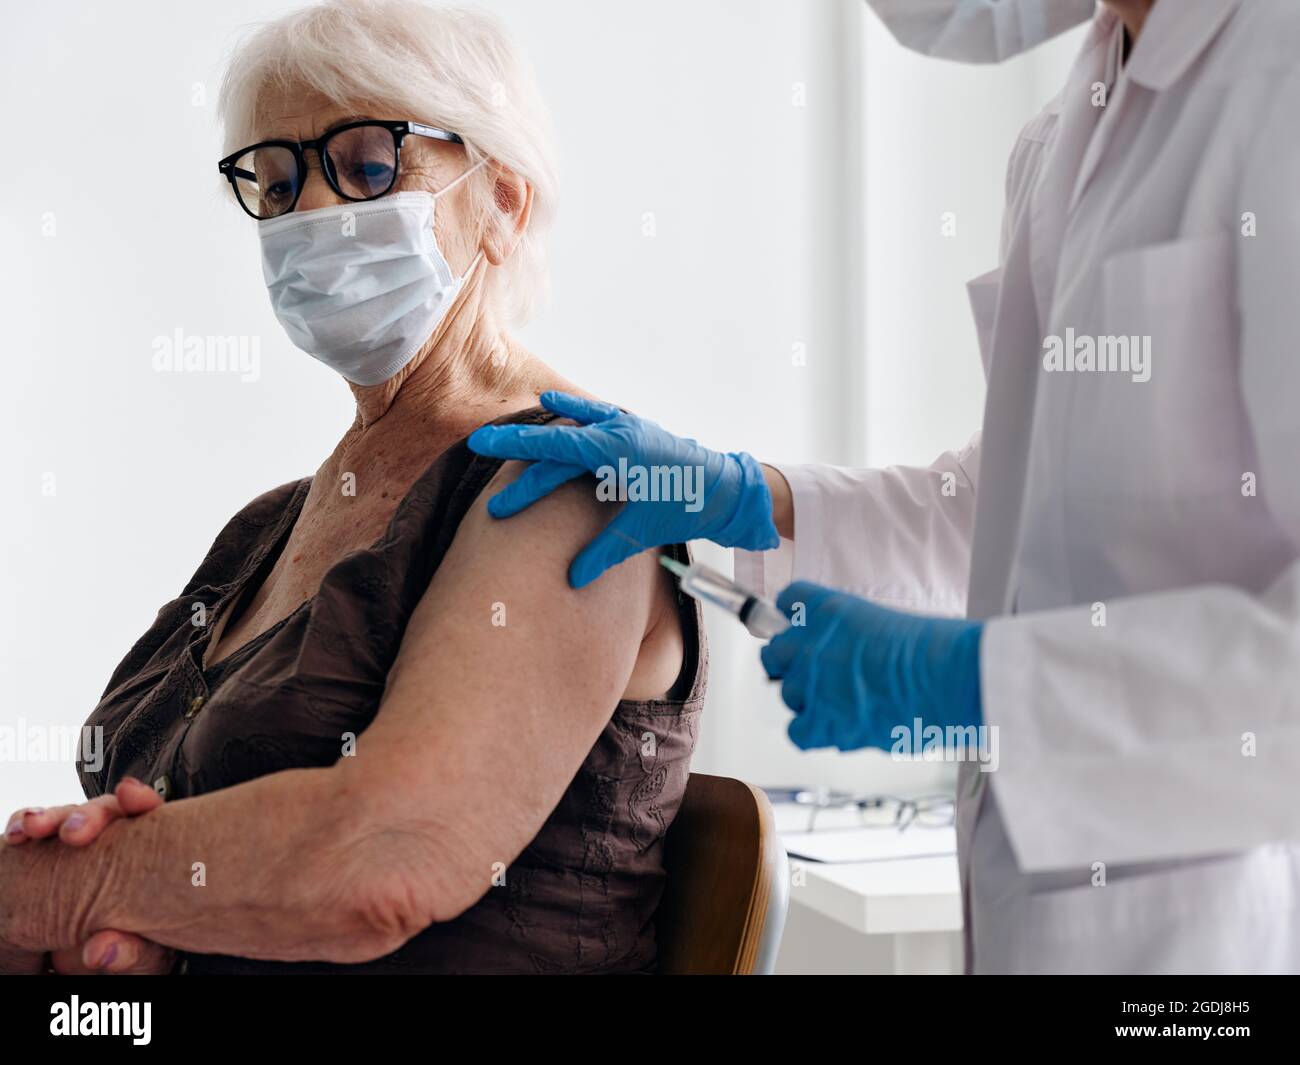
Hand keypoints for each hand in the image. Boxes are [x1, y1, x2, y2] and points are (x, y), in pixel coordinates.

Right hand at [4, 778, 174, 973]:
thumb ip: (132, 955)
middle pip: (107, 812)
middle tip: (73, 833)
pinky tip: (17, 838)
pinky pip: (33, 836)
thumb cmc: (130, 954)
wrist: (87, 964)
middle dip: (89, 813)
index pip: (152, 820)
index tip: (131, 795)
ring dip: (49, 817)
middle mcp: (115, 845)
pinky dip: (23, 828)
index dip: (142, 802)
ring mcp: (77, 850)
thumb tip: (102, 950)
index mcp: (149, 860)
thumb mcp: (139, 959)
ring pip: (66, 818)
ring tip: (30, 828)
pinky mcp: (43, 858)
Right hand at [467, 391, 778, 586]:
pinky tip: (560, 406)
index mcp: (615, 451)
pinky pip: (598, 417)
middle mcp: (618, 432)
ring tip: (517, 422)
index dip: (515, 449)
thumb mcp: (642, 531)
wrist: (728, 487)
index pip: (553, 449)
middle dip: (520, 448)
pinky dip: (576, 413)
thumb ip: (604, 552)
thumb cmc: (687, 505)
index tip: (483, 445)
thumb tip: (572, 577)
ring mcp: (628, 427)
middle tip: (482, 447)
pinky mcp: (636, 431)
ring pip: (576, 423)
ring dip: (547, 426)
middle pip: (558, 439)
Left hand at [760, 581, 983, 751]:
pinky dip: (814, 733)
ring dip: (811, 701)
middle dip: (792, 664)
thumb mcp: (883, 622)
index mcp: (828, 609)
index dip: (796, 620)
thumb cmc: (933, 651)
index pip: (789, 601)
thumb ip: (849, 634)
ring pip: (789, 695)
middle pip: (775, 653)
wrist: (946, 679)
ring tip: (849, 704)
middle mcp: (810, 643)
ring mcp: (810, 684)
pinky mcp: (820, 722)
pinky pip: (797, 731)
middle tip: (819, 676)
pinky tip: (841, 727)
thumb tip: (839, 654)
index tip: (803, 630)